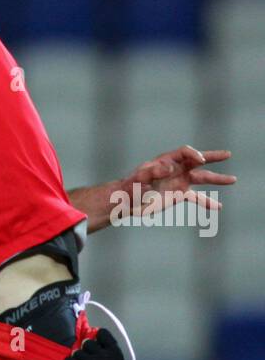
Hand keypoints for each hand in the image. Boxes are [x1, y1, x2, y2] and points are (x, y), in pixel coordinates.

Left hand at [119, 145, 234, 215]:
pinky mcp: (178, 195)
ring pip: (201, 178)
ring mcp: (178, 181)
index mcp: (165, 161)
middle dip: (213, 157)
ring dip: (217, 178)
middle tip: (228, 154)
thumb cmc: (130, 187)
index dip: (194, 154)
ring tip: (233, 180)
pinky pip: (196, 197)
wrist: (126, 201)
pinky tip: (218, 206)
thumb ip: (152, 172)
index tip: (201, 160)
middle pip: (197, 160)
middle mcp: (175, 169)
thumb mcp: (138, 178)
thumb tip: (168, 168)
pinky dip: (207, 201)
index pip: (185, 152)